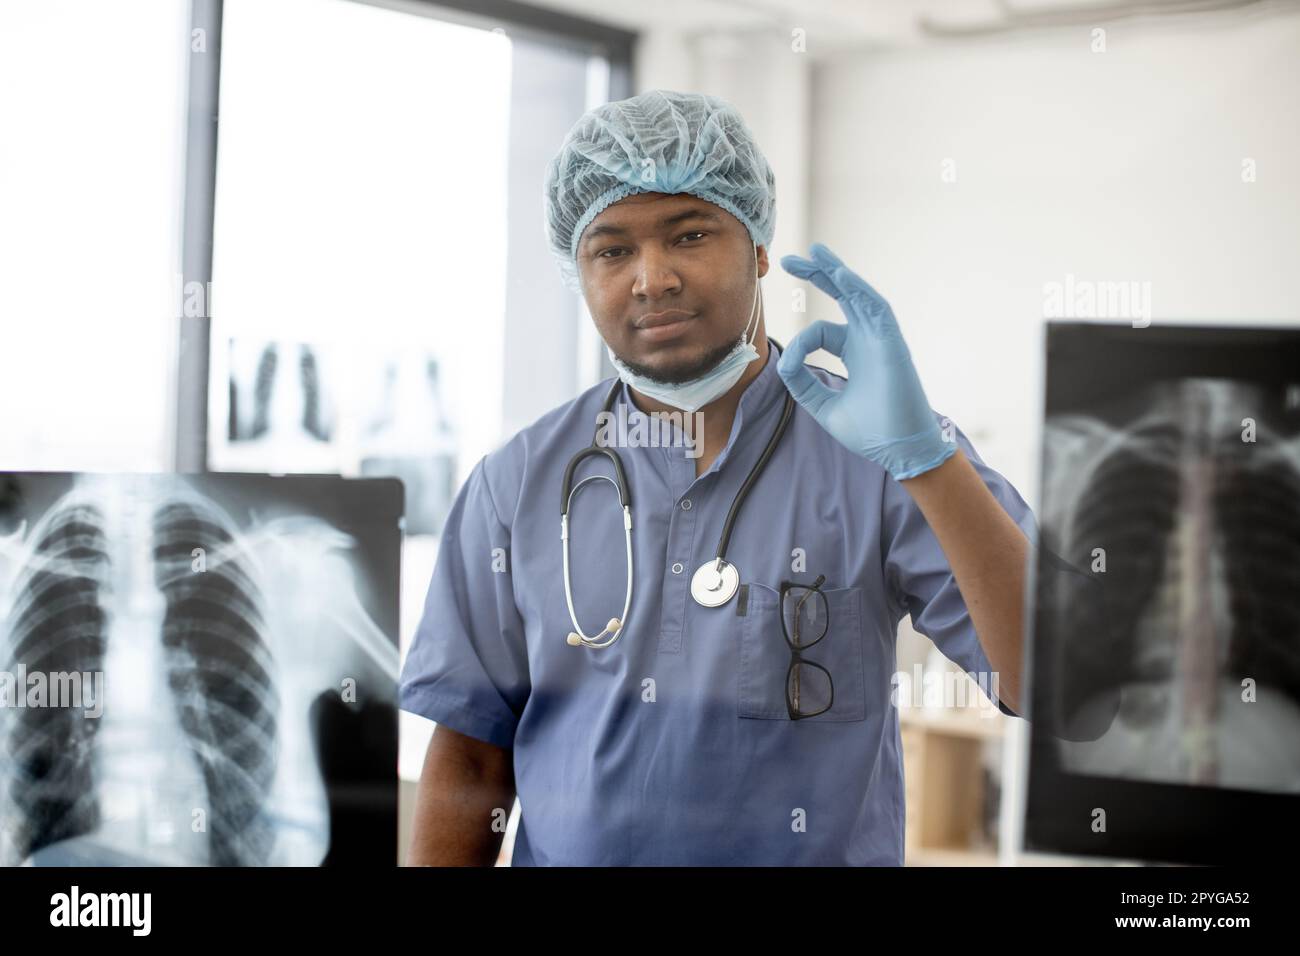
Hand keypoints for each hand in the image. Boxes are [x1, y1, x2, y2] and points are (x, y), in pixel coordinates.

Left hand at [777, 243, 955, 480]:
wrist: (899, 451)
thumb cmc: (870, 432)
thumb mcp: (823, 406)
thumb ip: (802, 384)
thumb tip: (783, 362)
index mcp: (853, 352)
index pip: (819, 332)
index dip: (799, 344)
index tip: (789, 367)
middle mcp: (868, 340)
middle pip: (842, 297)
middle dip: (817, 275)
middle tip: (790, 260)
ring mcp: (881, 339)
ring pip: (858, 295)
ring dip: (837, 272)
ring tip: (816, 252)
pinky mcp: (893, 343)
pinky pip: (876, 308)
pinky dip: (858, 290)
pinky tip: (840, 274)